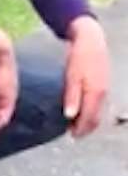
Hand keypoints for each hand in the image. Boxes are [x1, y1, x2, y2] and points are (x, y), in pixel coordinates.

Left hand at [64, 16, 109, 136]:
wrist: (91, 39)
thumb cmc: (79, 57)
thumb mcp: (72, 76)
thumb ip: (72, 97)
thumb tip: (70, 116)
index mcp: (95, 93)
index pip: (89, 119)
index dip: (81, 130)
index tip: (71, 136)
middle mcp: (103, 94)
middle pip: (96, 118)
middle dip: (85, 128)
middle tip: (72, 134)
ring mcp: (105, 89)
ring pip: (98, 112)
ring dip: (88, 120)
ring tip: (75, 125)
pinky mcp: (103, 84)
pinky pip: (98, 104)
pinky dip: (91, 111)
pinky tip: (81, 110)